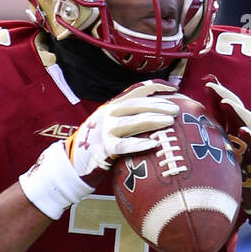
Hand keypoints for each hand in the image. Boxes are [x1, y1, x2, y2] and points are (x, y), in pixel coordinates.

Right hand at [19, 81, 177, 220]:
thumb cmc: (99, 145)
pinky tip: (153, 144)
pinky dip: (139, 144)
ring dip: (152, 120)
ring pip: (132, 122)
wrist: (74, 163)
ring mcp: (105, 130)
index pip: (137, 91)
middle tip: (176, 110)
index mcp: (112, 106)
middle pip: (136, 105)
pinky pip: (124, 146)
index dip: (156, 88)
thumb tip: (158, 115)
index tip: (174, 90)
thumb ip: (129, 118)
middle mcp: (108, 114)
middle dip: (158, 105)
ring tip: (169, 121)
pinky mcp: (104, 148)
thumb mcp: (112, 125)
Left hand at [205, 76, 250, 209]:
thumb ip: (211, 130)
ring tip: (224, 101)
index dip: (216, 92)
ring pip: (247, 122)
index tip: (204, 80)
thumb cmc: (238, 165)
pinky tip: (244, 132)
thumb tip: (192, 114)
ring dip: (236, 110)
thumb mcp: (222, 147)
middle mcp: (245, 131)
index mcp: (234, 128)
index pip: (224, 106)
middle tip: (210, 85)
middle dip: (224, 94)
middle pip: (235, 108)